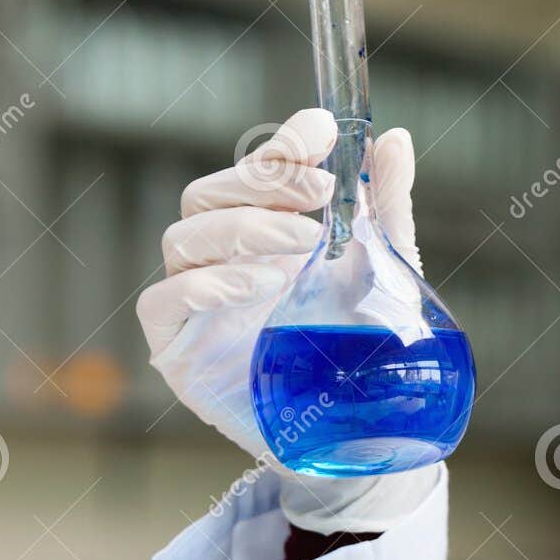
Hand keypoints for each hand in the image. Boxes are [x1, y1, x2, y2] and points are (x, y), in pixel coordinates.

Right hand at [136, 107, 423, 470]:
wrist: (357, 428)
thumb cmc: (361, 345)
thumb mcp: (384, 269)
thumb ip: (386, 207)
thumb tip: (395, 139)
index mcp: (265, 230)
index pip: (254, 171)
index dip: (282, 144)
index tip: (324, 131)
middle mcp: (221, 259)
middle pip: (208, 195)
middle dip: (264, 183)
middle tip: (321, 192)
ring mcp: (194, 302)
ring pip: (184, 238)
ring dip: (244, 228)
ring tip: (301, 245)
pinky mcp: (177, 348)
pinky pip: (163, 300)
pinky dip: (207, 283)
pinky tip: (261, 284)